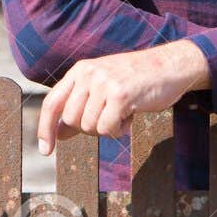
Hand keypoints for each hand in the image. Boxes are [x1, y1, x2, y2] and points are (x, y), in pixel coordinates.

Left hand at [36, 40, 210, 154]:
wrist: (171, 65)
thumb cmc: (137, 81)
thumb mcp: (103, 88)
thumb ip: (80, 107)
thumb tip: (58, 134)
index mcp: (80, 70)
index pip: (51, 102)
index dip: (45, 128)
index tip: (45, 151)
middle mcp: (88, 73)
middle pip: (71, 120)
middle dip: (88, 128)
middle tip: (110, 117)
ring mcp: (103, 83)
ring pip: (89, 127)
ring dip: (107, 128)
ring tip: (123, 112)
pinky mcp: (120, 95)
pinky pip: (107, 129)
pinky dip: (119, 130)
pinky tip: (131, 115)